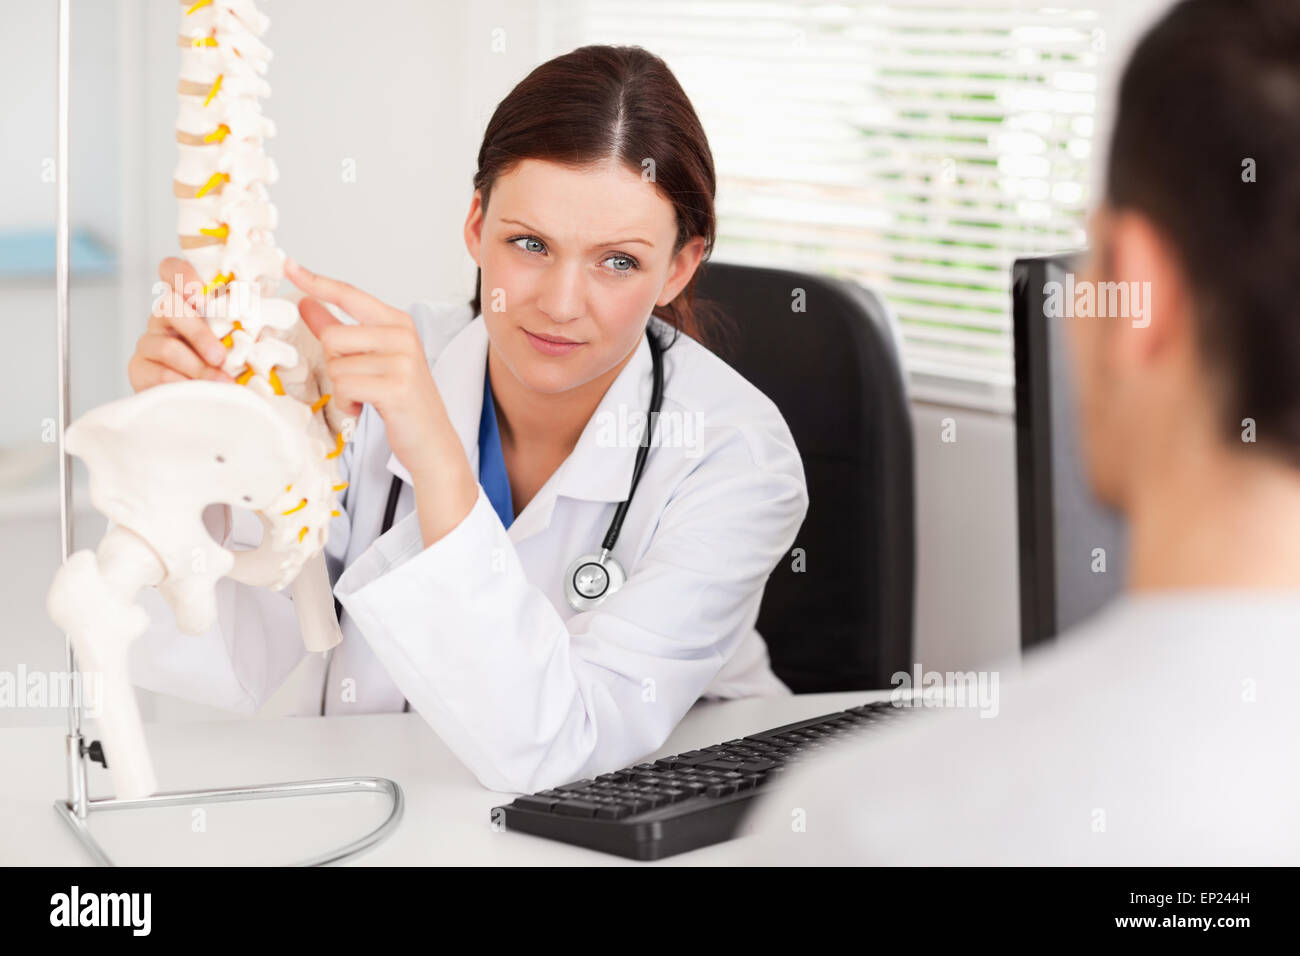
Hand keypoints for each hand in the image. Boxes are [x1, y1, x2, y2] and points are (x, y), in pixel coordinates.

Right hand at [128, 257, 235, 391]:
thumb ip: (248, 320)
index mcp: (186, 301)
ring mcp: (148, 342)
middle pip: (169, 307)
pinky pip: (159, 374)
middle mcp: (163, 317)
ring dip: (197, 366)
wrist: (204, 400)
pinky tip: (202, 393)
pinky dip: (185, 385)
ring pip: (166, 346)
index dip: (182, 274)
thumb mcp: (242, 337)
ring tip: (222, 382)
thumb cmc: (228, 362)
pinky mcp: (140, 368)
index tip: (200, 293)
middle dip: (199, 333)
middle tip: (220, 356)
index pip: (171, 270)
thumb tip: (276, 305)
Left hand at [285, 257, 445, 480]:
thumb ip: (339, 329)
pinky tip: (365, 408)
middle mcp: (402, 335)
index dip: (316, 281)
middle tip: (360, 382)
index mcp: (398, 322)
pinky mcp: (396, 387)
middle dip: (335, 365)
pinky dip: (347, 404)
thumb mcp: (372, 359)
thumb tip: (306, 303)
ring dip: (342, 389)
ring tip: (366, 398)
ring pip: (336, 366)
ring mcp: (402, 360)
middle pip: (332, 336)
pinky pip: (345, 387)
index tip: (289, 265)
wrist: (432, 441)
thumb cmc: (402, 400)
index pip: (349, 294)